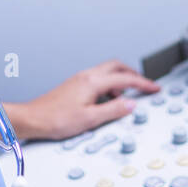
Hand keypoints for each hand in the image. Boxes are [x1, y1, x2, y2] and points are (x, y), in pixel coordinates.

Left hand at [7, 60, 160, 141]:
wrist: (33, 118)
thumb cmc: (55, 119)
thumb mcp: (90, 119)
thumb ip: (113, 110)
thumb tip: (131, 104)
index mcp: (92, 82)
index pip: (125, 78)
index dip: (143, 83)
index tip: (154, 88)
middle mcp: (86, 76)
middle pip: (116, 66)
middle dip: (133, 74)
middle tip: (144, 85)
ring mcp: (79, 79)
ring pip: (106, 72)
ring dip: (120, 80)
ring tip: (126, 97)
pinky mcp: (74, 85)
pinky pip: (97, 80)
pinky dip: (108, 86)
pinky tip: (107, 101)